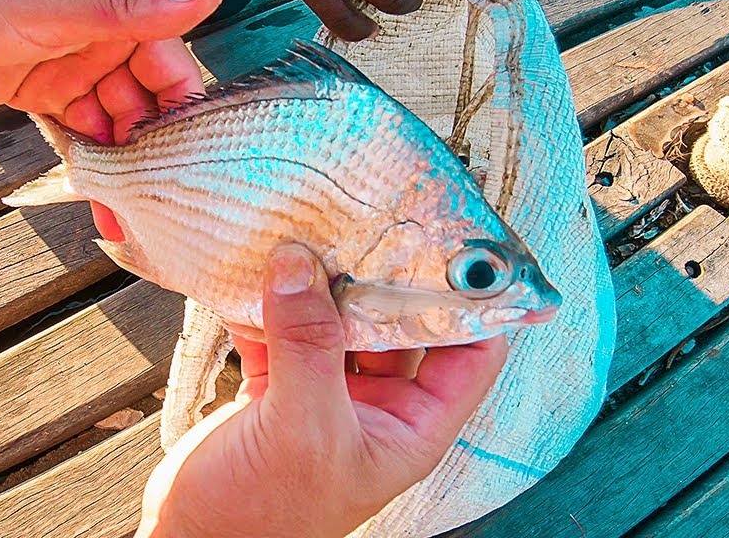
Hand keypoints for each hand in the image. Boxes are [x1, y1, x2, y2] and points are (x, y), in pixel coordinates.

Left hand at [0, 0, 223, 239]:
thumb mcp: (55, 6)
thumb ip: (134, 7)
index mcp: (113, 5)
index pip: (169, 63)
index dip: (182, 111)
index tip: (194, 162)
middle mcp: (99, 35)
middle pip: (144, 101)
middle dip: (152, 152)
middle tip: (161, 205)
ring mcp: (70, 66)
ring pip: (113, 124)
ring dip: (122, 167)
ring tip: (132, 217)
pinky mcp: (42, 92)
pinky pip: (79, 133)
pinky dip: (89, 164)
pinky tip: (99, 201)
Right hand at [137, 244, 506, 537]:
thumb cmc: (263, 516)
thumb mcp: (302, 428)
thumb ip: (307, 343)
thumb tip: (301, 264)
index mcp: (412, 426)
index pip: (470, 351)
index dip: (469, 301)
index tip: (452, 244)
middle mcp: (379, 406)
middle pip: (402, 322)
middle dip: (387, 275)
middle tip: (374, 220)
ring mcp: (328, 393)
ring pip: (340, 318)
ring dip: (323, 280)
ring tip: (313, 230)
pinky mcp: (279, 385)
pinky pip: (285, 327)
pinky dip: (271, 299)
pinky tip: (257, 268)